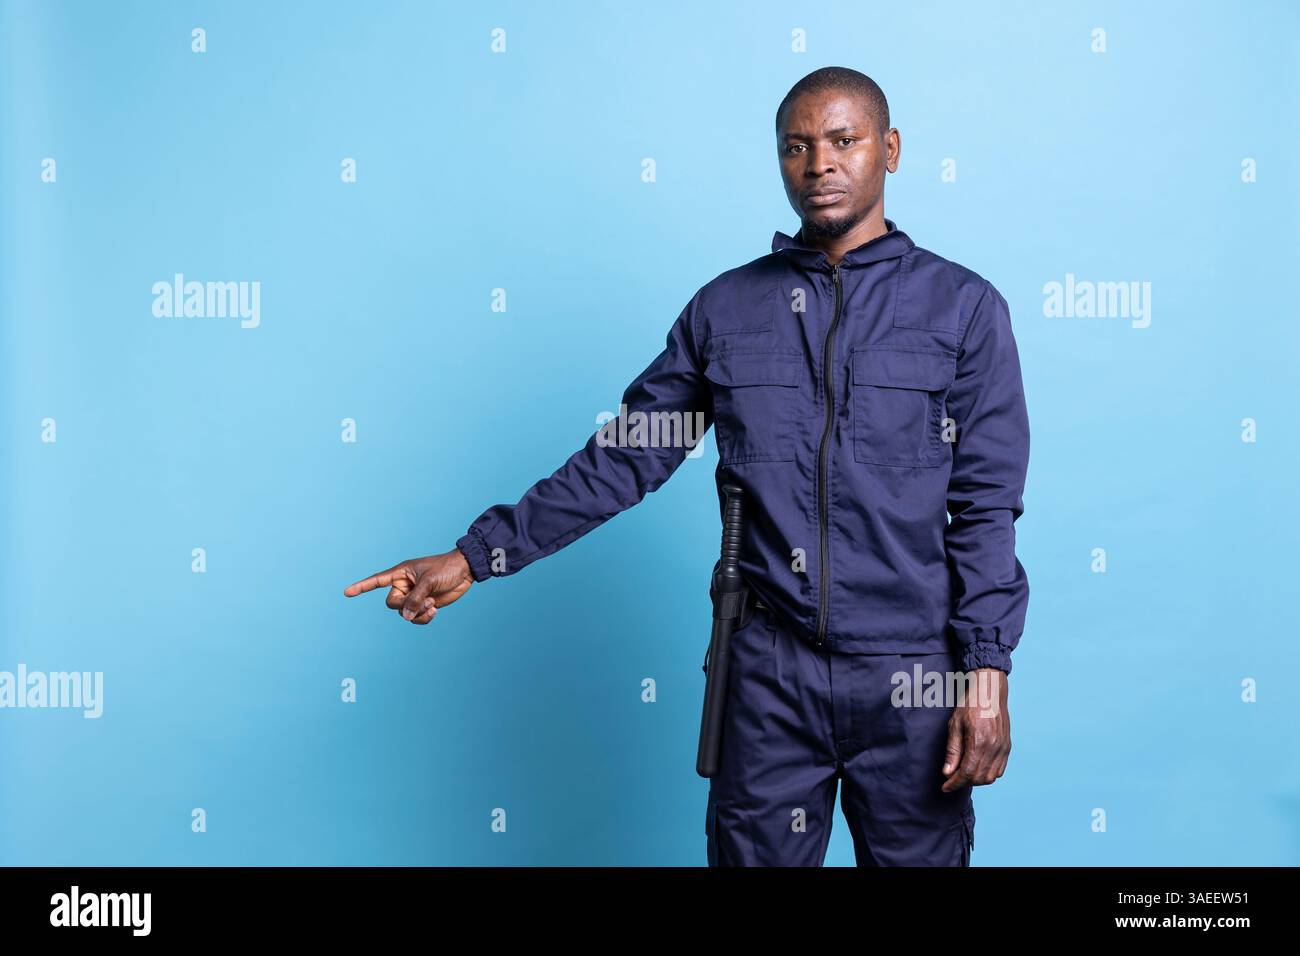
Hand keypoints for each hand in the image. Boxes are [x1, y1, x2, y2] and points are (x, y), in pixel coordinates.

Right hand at [342, 549, 474, 623]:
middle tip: (424, 600)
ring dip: (418, 613)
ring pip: (405, 613)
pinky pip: (416, 618)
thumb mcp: (429, 582)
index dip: (361, 587)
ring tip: (432, 604)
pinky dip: (424, 618)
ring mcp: (414, 596)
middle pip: (392, 604)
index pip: (376, 581)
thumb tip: (406, 616)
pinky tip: (435, 610)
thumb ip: (415, 599)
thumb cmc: (446, 568)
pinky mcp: (424, 604)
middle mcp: (404, 585)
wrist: (465, 571)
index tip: (346, 593)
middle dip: (406, 607)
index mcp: (401, 573)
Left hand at [940, 667, 1010, 791]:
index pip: (967, 773)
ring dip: (976, 780)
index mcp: (979, 741)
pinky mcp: (1007, 747)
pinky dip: (988, 774)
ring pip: (991, 777)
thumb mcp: (955, 725)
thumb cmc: (970, 704)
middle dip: (964, 782)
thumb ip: (952, 750)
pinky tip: (977, 768)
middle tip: (952, 778)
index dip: (955, 783)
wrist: (990, 691)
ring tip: (964, 773)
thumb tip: (948, 773)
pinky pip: (1000, 770)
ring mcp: (1003, 748)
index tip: (945, 787)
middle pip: (979, 778)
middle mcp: (994, 748)